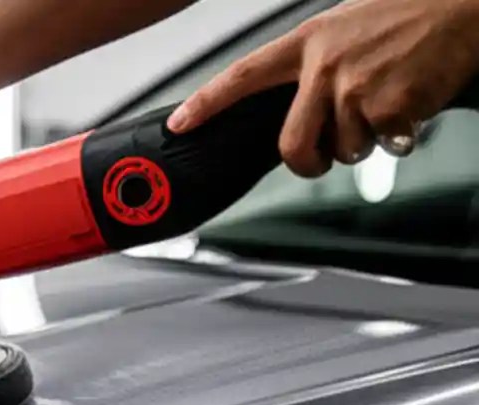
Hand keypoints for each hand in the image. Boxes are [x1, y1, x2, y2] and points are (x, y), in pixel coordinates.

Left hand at [167, 0, 478, 176]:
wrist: (464, 5)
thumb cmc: (408, 14)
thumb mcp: (344, 28)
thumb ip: (313, 66)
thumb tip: (298, 109)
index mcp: (307, 43)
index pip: (241, 76)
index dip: (205, 104)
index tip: (178, 125)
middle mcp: (324, 67)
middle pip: (291, 145)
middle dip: (306, 164)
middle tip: (321, 159)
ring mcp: (356, 90)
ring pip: (345, 150)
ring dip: (367, 140)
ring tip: (389, 98)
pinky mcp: (390, 109)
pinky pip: (386, 146)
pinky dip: (402, 134)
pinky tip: (412, 100)